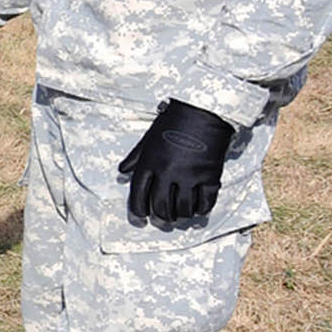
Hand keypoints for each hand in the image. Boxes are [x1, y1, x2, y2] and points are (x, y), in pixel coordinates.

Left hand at [119, 100, 233, 221]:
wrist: (203, 112)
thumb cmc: (172, 124)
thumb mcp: (148, 139)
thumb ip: (135, 157)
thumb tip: (122, 172)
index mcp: (150, 163)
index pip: (138, 194)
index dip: (138, 209)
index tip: (141, 217)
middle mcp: (168, 171)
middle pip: (161, 205)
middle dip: (161, 216)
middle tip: (163, 219)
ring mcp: (190, 175)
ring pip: (183, 208)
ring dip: (180, 216)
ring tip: (180, 215)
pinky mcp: (210, 176)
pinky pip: (205, 202)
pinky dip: (201, 210)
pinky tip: (198, 209)